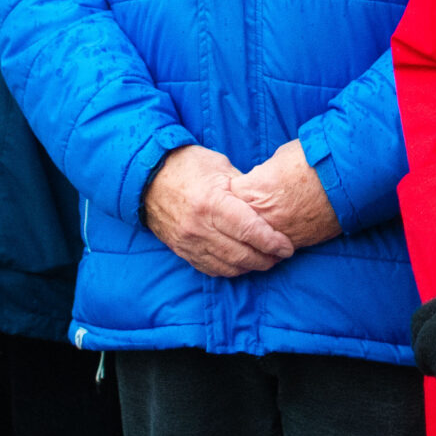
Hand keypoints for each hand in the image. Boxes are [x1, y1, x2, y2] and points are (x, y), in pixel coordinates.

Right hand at [142, 145, 295, 276]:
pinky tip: (243, 263)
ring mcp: (189, 242)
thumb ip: (244, 189)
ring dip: (251, 267)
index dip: (273, 242)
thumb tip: (269, 204)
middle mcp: (199, 227)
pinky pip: (211, 268)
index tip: (288, 246)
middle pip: (242, 254)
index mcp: (211, 202)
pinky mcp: (182, 251)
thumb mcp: (220, 167)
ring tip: (267, 260)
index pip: (250, 230)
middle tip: (282, 254)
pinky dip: (231, 269)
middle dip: (267, 258)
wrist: (147, 178)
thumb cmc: (187, 166)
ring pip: (228, 266)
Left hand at [229, 139, 341, 249]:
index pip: (226, 198)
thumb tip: (253, 183)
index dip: (229, 194)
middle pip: (235, 224)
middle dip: (235, 219)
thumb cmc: (314, 159)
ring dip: (251, 236)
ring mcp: (280, 232)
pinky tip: (272, 236)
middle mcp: (263, 215)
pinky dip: (271, 244)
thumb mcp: (278, 158)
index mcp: (254, 189)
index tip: (231, 191)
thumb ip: (259, 175)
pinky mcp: (297, 242)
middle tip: (238, 213)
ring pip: (253, 243)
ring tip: (254, 227)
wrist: (347, 176)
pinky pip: (274, 249)